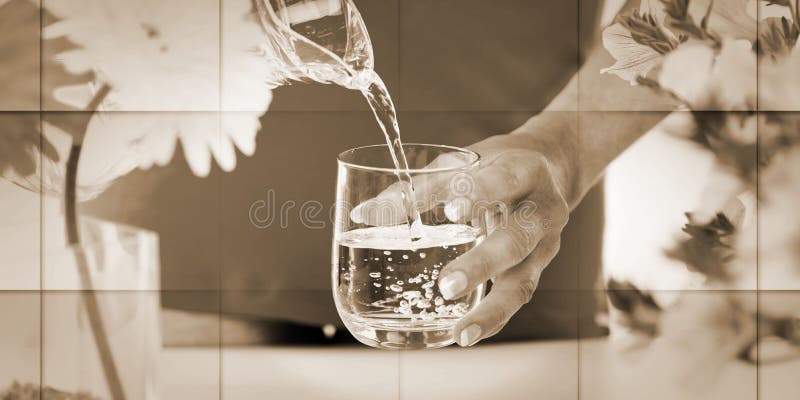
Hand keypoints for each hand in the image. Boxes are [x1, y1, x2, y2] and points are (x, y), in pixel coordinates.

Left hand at [351, 132, 571, 346]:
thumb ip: (420, 186)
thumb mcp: (464, 162)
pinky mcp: (536, 269)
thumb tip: (364, 214)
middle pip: (517, 240)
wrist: (552, 169)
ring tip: (463, 333)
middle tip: (447, 286)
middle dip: (483, 264)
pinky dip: (493, 318)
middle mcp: (542, 211)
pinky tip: (469, 333)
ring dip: (492, 310)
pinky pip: (517, 297)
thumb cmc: (497, 165)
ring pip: (523, 281)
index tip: (451, 210)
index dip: (479, 194)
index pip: (502, 181)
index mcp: (525, 171)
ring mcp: (544, 245)